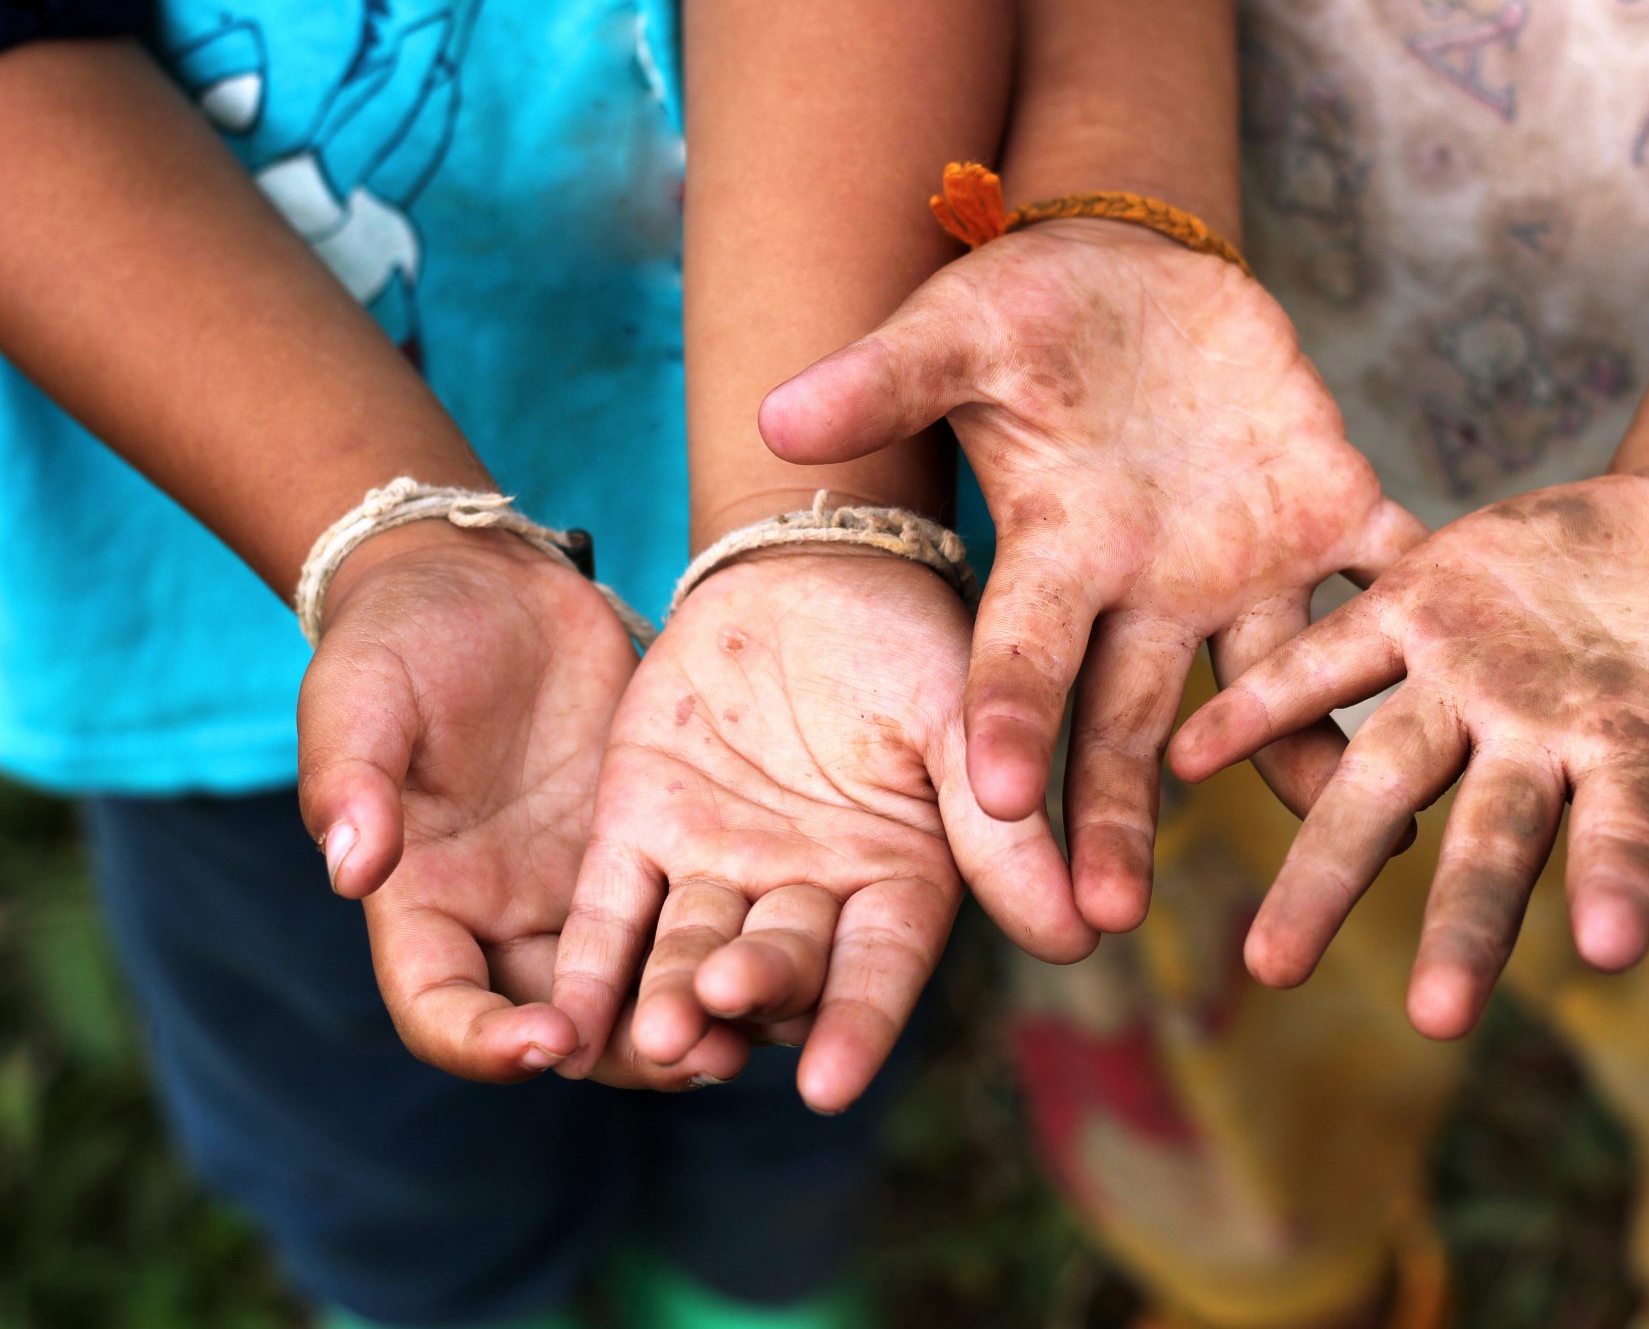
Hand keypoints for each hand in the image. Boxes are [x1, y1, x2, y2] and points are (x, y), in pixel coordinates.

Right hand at [297, 523, 744, 1086]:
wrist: (486, 583)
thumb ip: (352, 775)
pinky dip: (730, 952)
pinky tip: (794, 965)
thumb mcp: (361, 689)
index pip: (440, 1006)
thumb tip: (351, 870)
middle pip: (558, 1025)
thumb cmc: (401, 634)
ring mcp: (581, 890)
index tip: (552, 1042)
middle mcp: (504, 917)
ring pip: (637, 991)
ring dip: (689, 1020)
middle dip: (621, 1056)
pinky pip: (690, 920)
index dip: (485, 1042)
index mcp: (423, 901)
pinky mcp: (649, 847)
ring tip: (754, 1032)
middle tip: (692, 1059)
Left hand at [548, 548, 1091, 1113]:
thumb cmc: (909, 640)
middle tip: (722, 1009)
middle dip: (755, 994)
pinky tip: (563, 1025)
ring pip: (695, 954)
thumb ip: (1001, 828)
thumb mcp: (964, 720)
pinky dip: (591, 969)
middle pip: (781, 967)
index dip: (856, 1026)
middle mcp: (810, 895)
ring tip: (654, 1034)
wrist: (810, 566)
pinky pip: (613, 911)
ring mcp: (724, 868)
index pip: (877, 970)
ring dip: (673, 1000)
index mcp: (898, 881)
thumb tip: (1081, 939)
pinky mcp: (644, 833)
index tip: (831, 1086)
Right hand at [759, 220, 1423, 932]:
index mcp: (1063, 548)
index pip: (1026, 654)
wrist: (1135, 282)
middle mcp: (1152, 583)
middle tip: (1115, 917)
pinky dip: (1424, 604)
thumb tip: (773, 413)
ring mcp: (1249, 557)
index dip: (1012, 722)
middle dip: (1121, 815)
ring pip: (1278, 679)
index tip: (999, 800)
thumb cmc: (1028, 313)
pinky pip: (1389, 562)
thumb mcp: (958, 331)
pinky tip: (1467, 671)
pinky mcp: (1333, 502)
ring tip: (1360, 836)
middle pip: (1135, 719)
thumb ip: (885, 379)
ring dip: (1308, 753)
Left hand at [1170, 472, 1648, 1037]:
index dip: (1616, 886)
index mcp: (1631, 766)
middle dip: (1456, 928)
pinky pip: (1323, 662)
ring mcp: (1462, 686)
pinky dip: (1262, 706)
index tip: (1602, 953)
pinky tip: (1191, 756)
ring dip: (1324, 865)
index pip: (1626, 840)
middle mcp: (1531, 748)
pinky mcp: (1413, 608)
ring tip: (1267, 964)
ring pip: (1379, 782)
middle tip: (1427, 1024)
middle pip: (1485, 847)